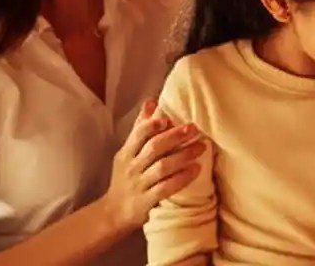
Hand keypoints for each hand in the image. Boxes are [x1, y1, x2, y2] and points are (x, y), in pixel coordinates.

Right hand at [103, 99, 206, 228]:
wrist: (113, 213)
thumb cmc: (126, 177)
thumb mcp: (127, 153)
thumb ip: (140, 129)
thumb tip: (151, 102)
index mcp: (126, 153)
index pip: (137, 135)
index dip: (151, 125)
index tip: (167, 117)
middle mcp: (131, 167)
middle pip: (153, 149)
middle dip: (174, 137)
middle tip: (193, 128)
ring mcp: (139, 185)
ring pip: (161, 168)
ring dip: (183, 156)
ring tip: (201, 147)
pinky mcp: (146, 202)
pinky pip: (166, 189)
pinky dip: (181, 179)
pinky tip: (196, 170)